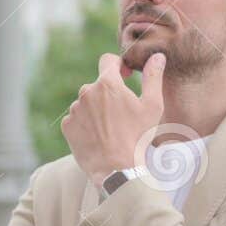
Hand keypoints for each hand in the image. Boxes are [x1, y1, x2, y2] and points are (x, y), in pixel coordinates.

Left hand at [61, 52, 165, 185]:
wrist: (116, 169)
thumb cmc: (138, 137)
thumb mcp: (152, 106)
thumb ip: (153, 77)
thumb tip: (157, 56)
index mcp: (108, 84)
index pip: (108, 60)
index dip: (118, 65)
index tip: (125, 76)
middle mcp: (87, 92)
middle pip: (98, 85)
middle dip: (108, 93)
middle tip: (122, 113)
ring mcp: (75, 109)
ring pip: (86, 102)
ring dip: (96, 109)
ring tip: (110, 129)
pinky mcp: (67, 126)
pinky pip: (77, 118)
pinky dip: (86, 124)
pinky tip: (98, 137)